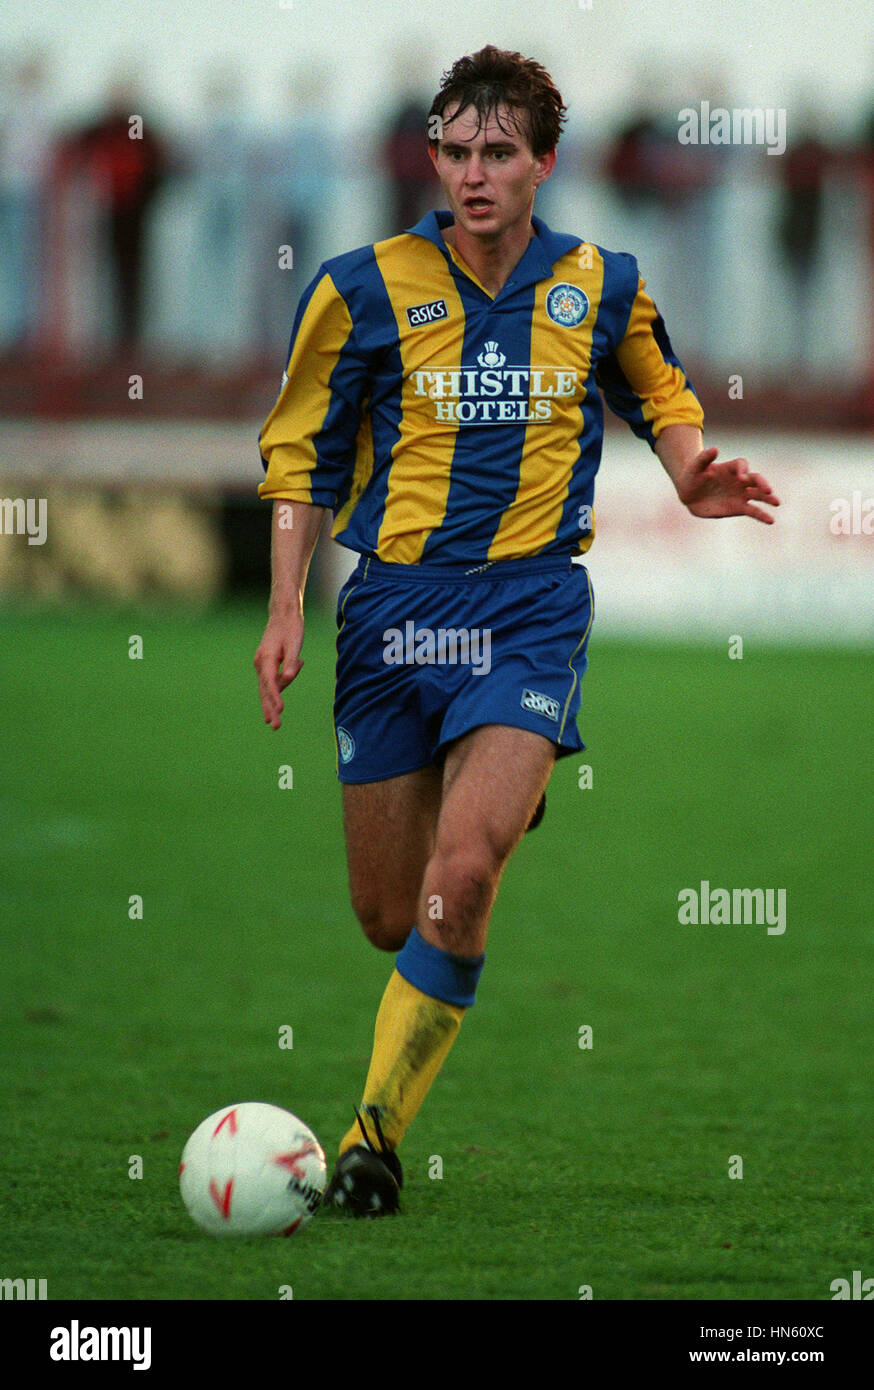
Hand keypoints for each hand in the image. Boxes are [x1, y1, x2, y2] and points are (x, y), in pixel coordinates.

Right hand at [254, 613, 303, 729]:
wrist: (283, 615)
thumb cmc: (291, 628)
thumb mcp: (295, 644)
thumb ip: (292, 662)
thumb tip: (289, 679)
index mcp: (266, 658)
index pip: (270, 682)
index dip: (275, 697)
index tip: (280, 710)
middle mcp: (261, 663)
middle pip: (265, 690)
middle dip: (270, 709)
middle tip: (275, 726)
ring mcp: (262, 664)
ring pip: (269, 686)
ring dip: (275, 699)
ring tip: (282, 706)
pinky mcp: (266, 664)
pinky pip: (273, 679)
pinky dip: (282, 683)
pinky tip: (299, 663)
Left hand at [676, 447, 779, 523]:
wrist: (689, 494)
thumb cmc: (692, 476)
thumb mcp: (695, 467)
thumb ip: (704, 458)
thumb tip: (715, 449)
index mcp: (730, 468)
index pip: (742, 465)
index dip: (743, 469)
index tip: (741, 477)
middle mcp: (739, 480)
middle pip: (755, 479)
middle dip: (762, 484)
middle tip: (768, 489)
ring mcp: (740, 494)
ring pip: (758, 495)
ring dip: (768, 498)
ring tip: (776, 502)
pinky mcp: (739, 507)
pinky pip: (753, 511)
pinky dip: (762, 515)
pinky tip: (771, 520)